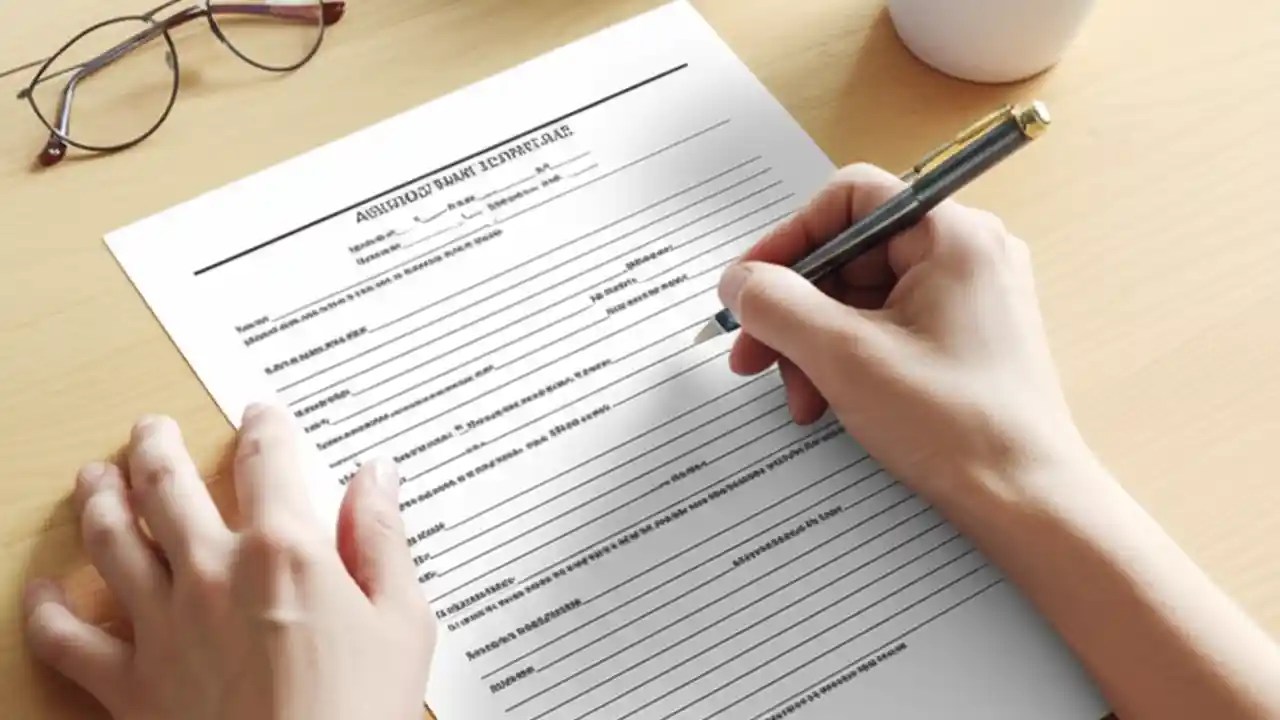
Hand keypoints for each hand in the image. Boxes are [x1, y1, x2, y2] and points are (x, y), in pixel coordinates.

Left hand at [23, 405, 433, 719]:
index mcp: (285, 552)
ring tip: (96, 478)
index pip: (268, 461)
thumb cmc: (360, 714)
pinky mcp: (129, 683)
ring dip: (99, 499)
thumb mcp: (403, 622)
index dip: (264, 428)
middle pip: (167, 486)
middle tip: (151, 429)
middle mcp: (213, 574)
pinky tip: (43, 592)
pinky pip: (65, 639)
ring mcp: (163, 626)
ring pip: (110, 540)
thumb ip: (383, 540)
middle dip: (156, 446)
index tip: (260, 417)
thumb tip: (376, 477)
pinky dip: (47, 611)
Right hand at [719, 163, 1090, 514]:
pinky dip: (846, 359)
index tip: (750, 285)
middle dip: (795, 308)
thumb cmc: (955, 426)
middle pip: (849, 254)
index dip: (789, 238)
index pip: (849, 198)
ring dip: (814, 343)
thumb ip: (778, 306)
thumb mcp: (843, 357)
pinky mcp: (963, 338)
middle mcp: (966, 254)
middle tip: (755, 354)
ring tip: (798, 396)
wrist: (1026, 501)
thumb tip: (738, 281)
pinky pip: (885, 327)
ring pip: (861, 297)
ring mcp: (968, 297)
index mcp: (952, 235)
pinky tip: (825, 401)